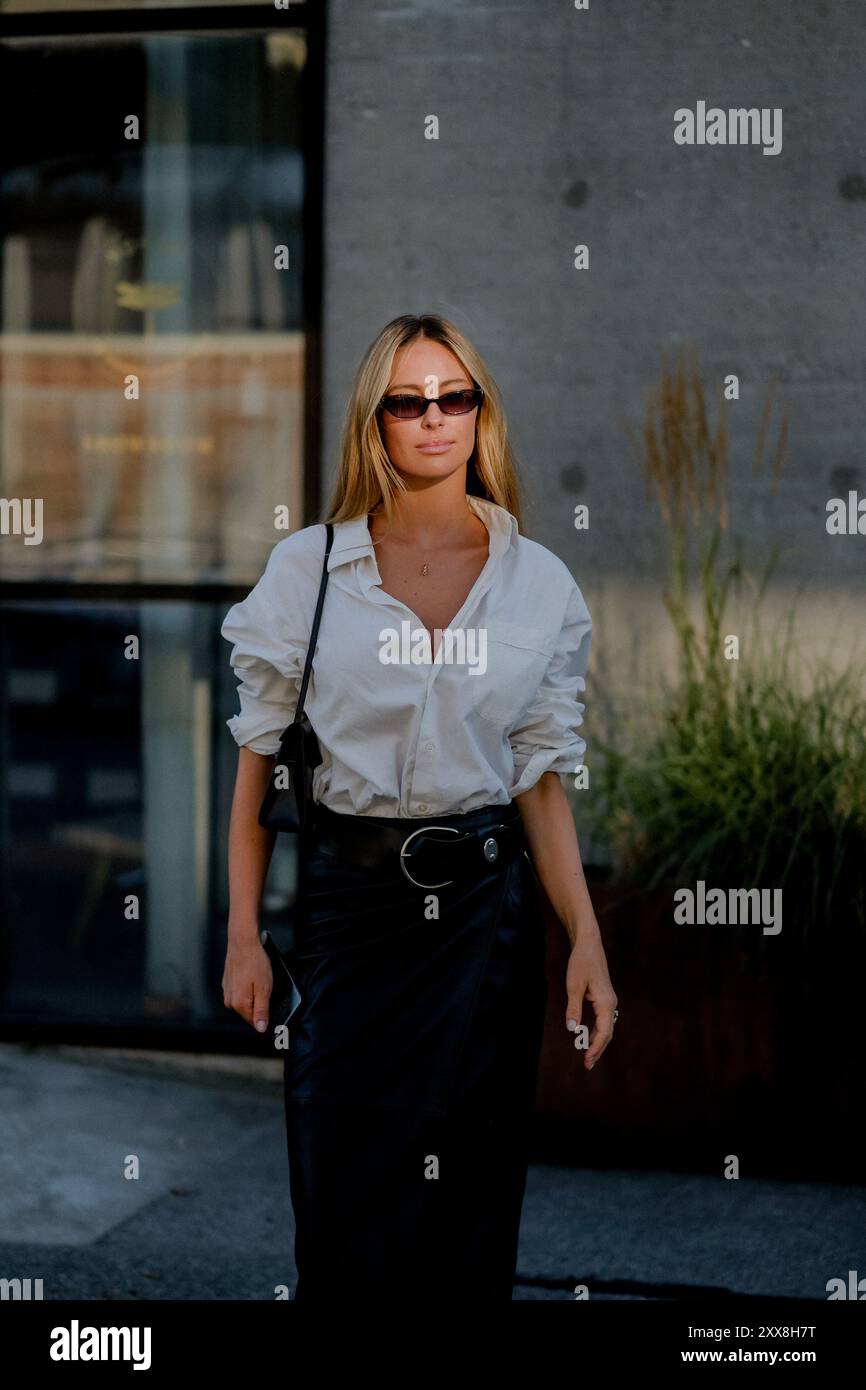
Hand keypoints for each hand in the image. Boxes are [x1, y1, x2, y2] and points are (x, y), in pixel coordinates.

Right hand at [222, 935, 272, 1032]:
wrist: (243, 942)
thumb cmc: (255, 962)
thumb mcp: (264, 989)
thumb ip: (262, 1011)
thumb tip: (261, 1028)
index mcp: (239, 1004)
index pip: (254, 1022)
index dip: (266, 1016)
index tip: (272, 1006)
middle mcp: (229, 1000)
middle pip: (249, 1012)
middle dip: (259, 1003)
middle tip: (267, 987)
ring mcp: (227, 991)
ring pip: (244, 1001)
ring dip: (253, 994)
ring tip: (259, 979)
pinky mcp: (227, 982)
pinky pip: (240, 991)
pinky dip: (247, 987)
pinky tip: (252, 976)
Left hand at [564, 930, 617, 1070]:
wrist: (589, 944)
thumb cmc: (581, 963)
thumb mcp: (574, 986)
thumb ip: (573, 1008)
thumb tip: (572, 1029)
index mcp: (606, 1002)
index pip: (603, 1031)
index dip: (596, 1047)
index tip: (587, 1059)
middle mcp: (611, 1003)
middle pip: (607, 1033)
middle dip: (598, 1049)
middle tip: (587, 1065)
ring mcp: (609, 1001)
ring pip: (606, 1027)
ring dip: (598, 1042)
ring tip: (588, 1057)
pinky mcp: (604, 998)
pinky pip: (603, 1020)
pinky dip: (598, 1032)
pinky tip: (590, 1039)